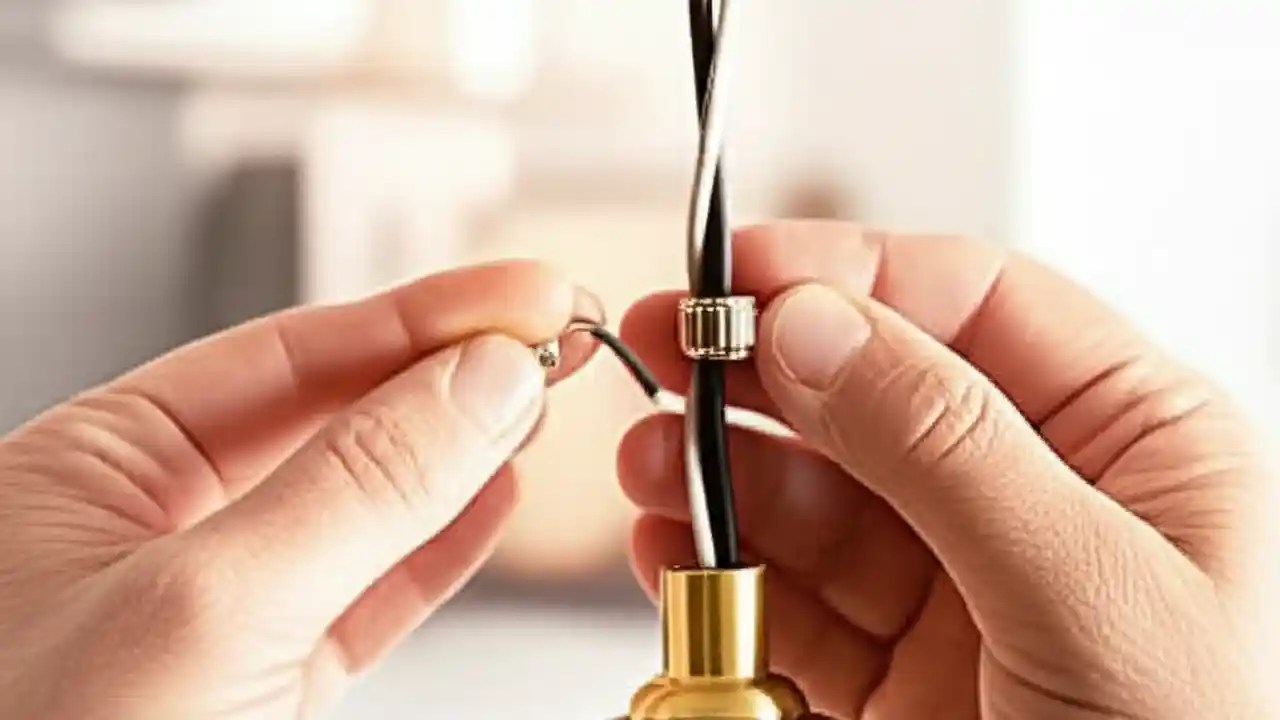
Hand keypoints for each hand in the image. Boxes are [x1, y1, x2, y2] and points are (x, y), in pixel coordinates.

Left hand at [0, 261, 598, 719]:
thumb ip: (357, 485)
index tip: (526, 296)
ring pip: (359, 501)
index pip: (285, 353)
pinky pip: (366, 591)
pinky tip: (488, 503)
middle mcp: (147, 531)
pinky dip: (438, 546)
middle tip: (553, 338)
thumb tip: (480, 382)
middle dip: (447, 376)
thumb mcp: (211, 613)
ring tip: (538, 401)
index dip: (421, 317)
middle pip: (331, 416)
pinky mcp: (262, 686)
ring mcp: (212, 612)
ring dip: (457, 450)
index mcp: (90, 472)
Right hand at [619, 223, 1275, 718]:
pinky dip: (720, 567)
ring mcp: (960, 588)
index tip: (741, 272)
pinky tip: (673, 546)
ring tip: (652, 461)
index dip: (851, 273)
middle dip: (764, 370)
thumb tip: (820, 325)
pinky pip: (790, 597)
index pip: (975, 306)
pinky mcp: (896, 671)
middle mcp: (1039, 501)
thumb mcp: (1093, 594)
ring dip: (723, 470)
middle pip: (874, 392)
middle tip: (667, 351)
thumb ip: (949, 448)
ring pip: (816, 495)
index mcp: (1136, 443)